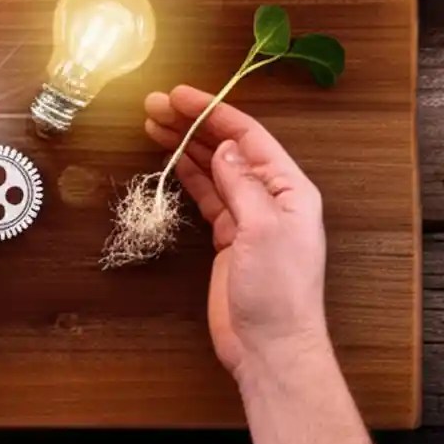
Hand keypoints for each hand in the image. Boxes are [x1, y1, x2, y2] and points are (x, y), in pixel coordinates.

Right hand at [144, 85, 327, 378]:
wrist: (270, 347)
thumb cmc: (277, 292)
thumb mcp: (263, 230)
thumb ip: (242, 186)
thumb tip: (223, 150)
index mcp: (290, 189)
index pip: (249, 137)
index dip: (214, 112)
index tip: (179, 96)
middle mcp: (271, 197)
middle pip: (229, 148)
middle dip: (193, 124)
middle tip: (154, 106)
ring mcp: (249, 218)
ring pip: (214, 169)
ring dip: (186, 146)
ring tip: (153, 124)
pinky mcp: (229, 239)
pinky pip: (207, 196)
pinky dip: (187, 176)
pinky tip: (170, 160)